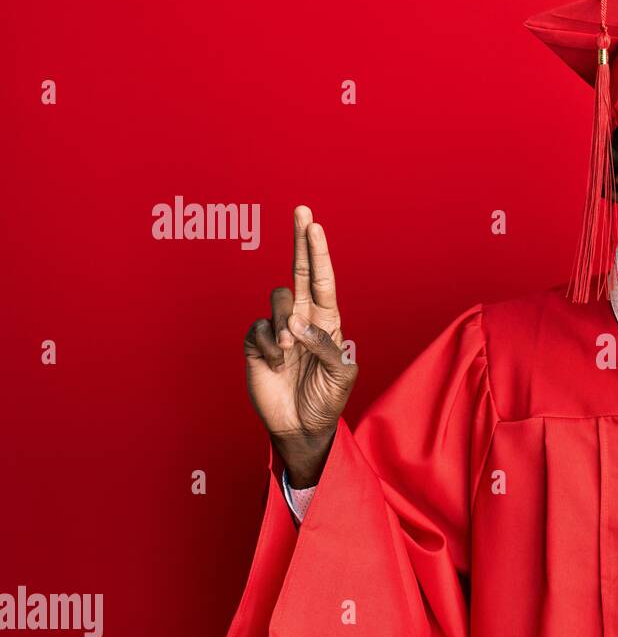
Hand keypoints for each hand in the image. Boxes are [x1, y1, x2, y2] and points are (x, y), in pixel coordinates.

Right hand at [243, 206, 358, 485]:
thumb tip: (297, 323)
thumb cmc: (327, 399)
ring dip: (286, 323)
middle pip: (300, 270)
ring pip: (278, 299)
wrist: (301, 426)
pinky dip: (269, 345)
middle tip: (302, 210)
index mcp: (328, 320)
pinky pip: (259, 327)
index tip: (314, 225)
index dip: (318, 251)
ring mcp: (279, 328)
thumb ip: (325, 344)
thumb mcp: (341, 373)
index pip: (323, 279)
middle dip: (301, 240)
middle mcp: (304, 318)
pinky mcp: (257, 341)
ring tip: (290, 351)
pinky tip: (275, 362)